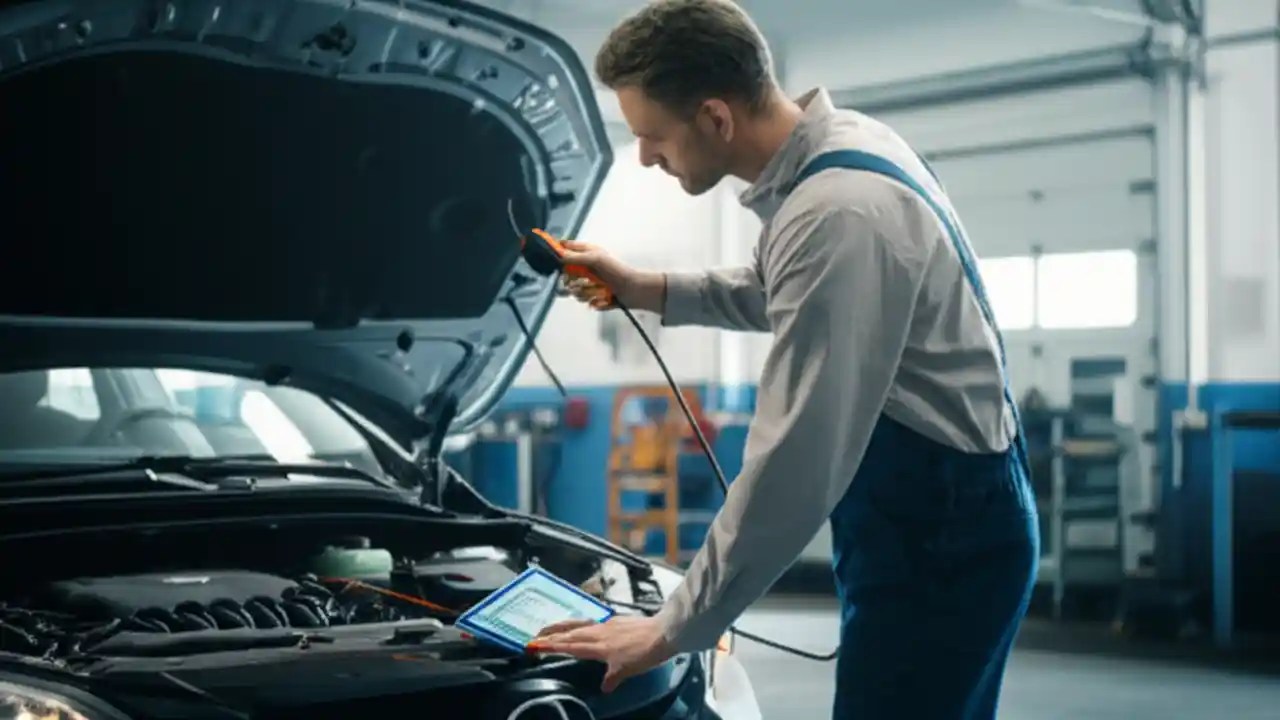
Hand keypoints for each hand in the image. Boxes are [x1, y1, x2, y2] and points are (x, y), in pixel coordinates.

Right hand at [527, 615, 675, 692]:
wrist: (663, 632)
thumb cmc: (643, 653)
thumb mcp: (626, 670)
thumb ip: (612, 678)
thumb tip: (603, 688)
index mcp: (596, 645)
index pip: (568, 645)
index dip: (550, 646)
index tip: (534, 645)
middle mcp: (598, 632)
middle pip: (570, 632)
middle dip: (551, 634)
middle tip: (536, 636)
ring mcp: (607, 625)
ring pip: (579, 625)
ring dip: (563, 626)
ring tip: (551, 627)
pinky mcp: (616, 621)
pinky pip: (592, 622)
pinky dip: (581, 624)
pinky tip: (583, 626)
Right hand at [558, 241, 665, 312]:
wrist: (632, 290)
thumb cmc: (616, 270)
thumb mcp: (595, 259)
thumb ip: (574, 257)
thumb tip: (557, 254)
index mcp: (585, 253)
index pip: (565, 248)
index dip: (557, 252)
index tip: (552, 259)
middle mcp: (584, 266)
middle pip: (565, 273)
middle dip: (573, 280)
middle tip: (583, 279)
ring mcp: (587, 282)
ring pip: (572, 289)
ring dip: (585, 291)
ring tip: (598, 289)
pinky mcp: (591, 295)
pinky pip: (582, 299)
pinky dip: (592, 299)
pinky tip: (602, 297)